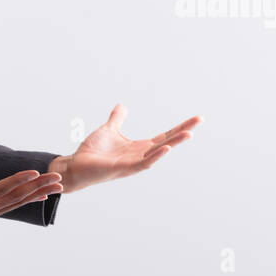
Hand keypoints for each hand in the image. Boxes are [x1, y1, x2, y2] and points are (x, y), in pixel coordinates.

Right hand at [0, 147, 62, 245]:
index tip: (34, 173)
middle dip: (37, 187)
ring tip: (56, 187)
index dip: (16, 181)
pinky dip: (25, 200)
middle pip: (13, 197)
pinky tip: (40, 196)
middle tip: (57, 178)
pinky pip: (9, 208)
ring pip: (14, 203)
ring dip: (36, 194)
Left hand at [49, 104, 201, 193]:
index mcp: (139, 147)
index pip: (165, 135)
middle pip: (167, 142)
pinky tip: (166, 147)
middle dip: (183, 131)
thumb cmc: (92, 152)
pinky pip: (143, 164)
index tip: (196, 119)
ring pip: (159, 152)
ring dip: (174, 143)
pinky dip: (155, 156)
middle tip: (200, 120)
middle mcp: (140, 156)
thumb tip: (123, 106)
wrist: (76, 166)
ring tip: (189, 133)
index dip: (179, 127)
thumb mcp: (108, 130)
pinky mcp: (124, 169)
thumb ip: (117, 119)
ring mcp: (134, 163)